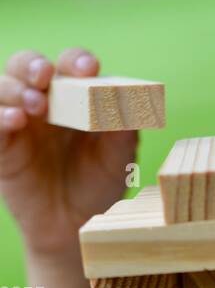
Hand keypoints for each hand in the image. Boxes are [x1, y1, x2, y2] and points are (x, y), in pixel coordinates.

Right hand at [0, 48, 137, 256]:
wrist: (75, 226)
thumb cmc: (98, 187)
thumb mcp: (118, 160)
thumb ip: (123, 132)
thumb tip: (130, 103)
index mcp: (75, 97)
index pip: (71, 66)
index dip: (77, 61)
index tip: (88, 69)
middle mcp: (44, 101)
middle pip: (28, 64)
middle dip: (35, 64)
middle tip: (46, 74)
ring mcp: (20, 120)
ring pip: (4, 85)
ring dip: (17, 88)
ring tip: (36, 105)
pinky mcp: (3, 144)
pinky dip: (1, 113)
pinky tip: (17, 120)